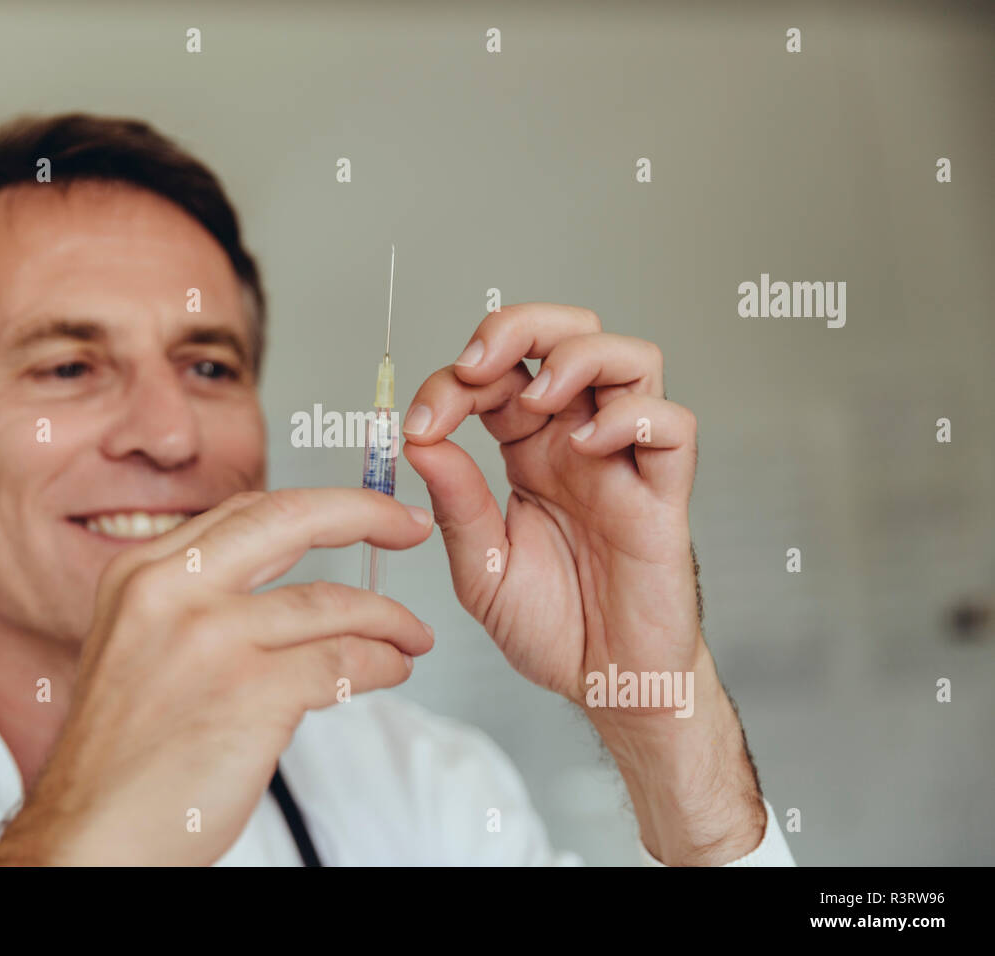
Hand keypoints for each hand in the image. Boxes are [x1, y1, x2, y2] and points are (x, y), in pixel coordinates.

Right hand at [0, 488, 434, 864]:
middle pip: (291, 519)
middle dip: (366, 512)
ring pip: (331, 602)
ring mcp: (210, 638)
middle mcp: (171, 590)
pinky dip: (381, 663)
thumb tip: (281, 583)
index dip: (314, 504)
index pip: (245, 511)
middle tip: (409, 524)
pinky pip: (342, 661)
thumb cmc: (119, 759)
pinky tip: (390, 670)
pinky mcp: (250, 692)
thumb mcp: (136, 646)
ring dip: (387, 619)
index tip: (357, 510)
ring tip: (410, 636)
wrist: (90, 836)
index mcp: (140, 573)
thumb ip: (195, 602)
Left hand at [403, 303, 763, 863]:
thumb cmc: (552, 626)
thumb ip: (456, 504)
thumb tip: (420, 441)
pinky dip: (631, 416)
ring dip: (576, 358)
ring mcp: (626, 461)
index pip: (497, 375)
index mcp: (529, 450)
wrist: (605, 683)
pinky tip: (588, 446)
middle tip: (477, 365)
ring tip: (535, 398)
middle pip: (570, 335)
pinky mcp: (665, 493)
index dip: (452, 381)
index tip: (420, 424)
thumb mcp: (480, 568)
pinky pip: (672, 426)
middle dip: (519, 326)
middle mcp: (579, 442)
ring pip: (630, 359)